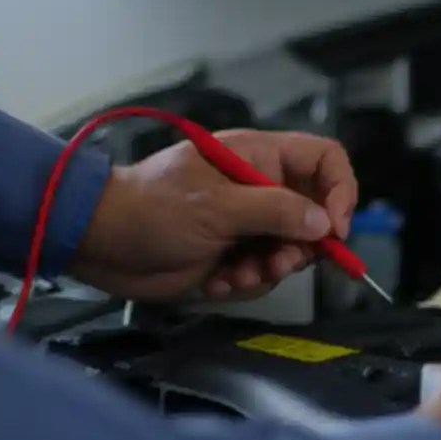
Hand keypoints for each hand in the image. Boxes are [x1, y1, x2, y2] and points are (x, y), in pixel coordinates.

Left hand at [72, 129, 357, 301]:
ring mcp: (249, 222)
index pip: (324, 160)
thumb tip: (325, 222)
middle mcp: (260, 187)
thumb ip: (276, 211)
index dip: (341, 191)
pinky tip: (216, 281)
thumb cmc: (151, 209)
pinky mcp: (235, 253)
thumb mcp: (217, 206)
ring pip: (292, 249)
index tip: (335, 228)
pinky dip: (245, 282)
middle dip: (301, 245)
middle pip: (316, 213)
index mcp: (259, 157)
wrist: (99, 244)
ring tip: (238, 275)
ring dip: (270, 269)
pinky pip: (264, 272)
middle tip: (279, 263)